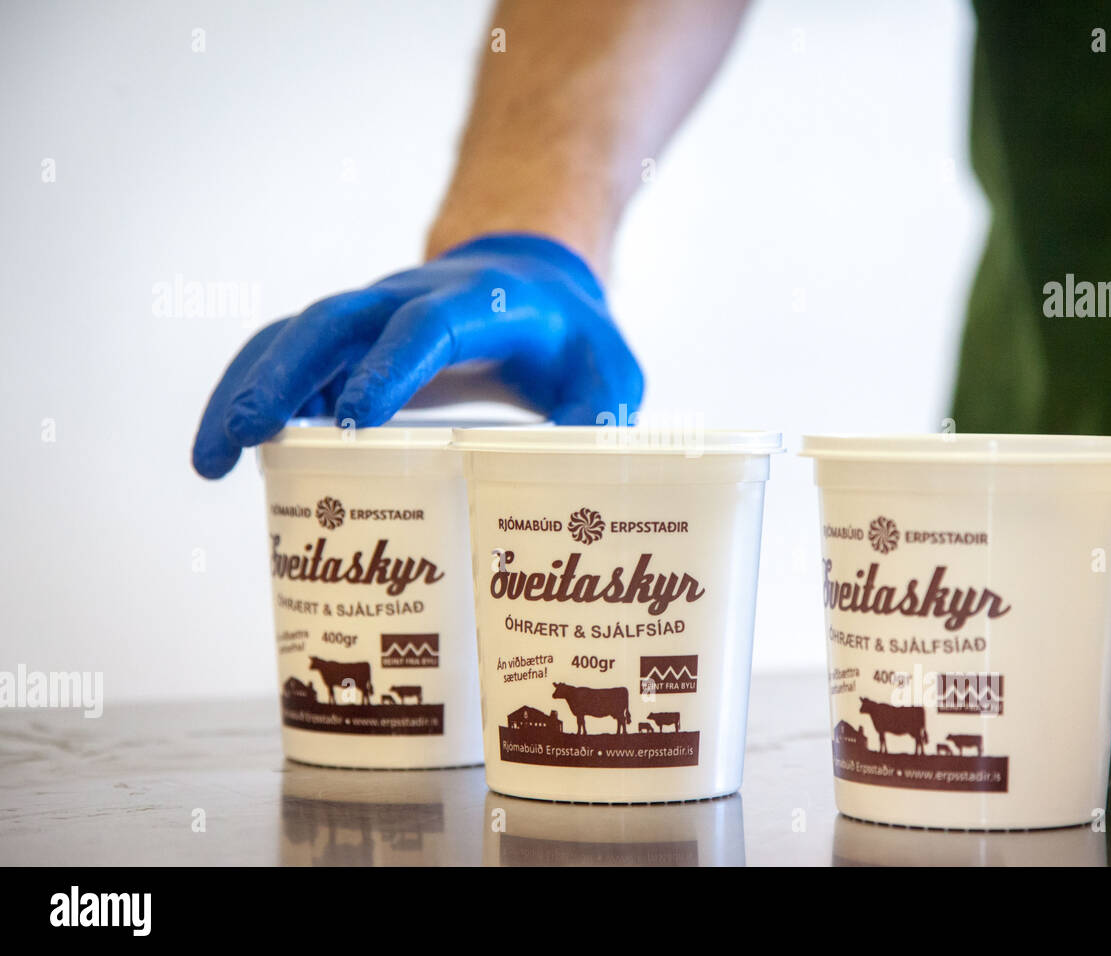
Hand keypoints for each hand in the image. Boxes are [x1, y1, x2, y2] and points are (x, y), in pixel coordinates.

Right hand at [191, 233, 643, 477]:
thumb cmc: (574, 341)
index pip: (426, 325)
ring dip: (246, 389)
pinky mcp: (354, 341)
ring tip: (209, 462)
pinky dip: (254, 395)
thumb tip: (570, 490)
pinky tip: (234, 457)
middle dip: (282, 376)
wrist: (537, 286)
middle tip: (241, 438)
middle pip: (332, 322)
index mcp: (482, 304)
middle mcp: (411, 298)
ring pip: (294, 336)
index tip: (356, 421)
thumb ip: (600, 420)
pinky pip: (291, 356)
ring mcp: (374, 316)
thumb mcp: (609, 377)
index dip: (390, 366)